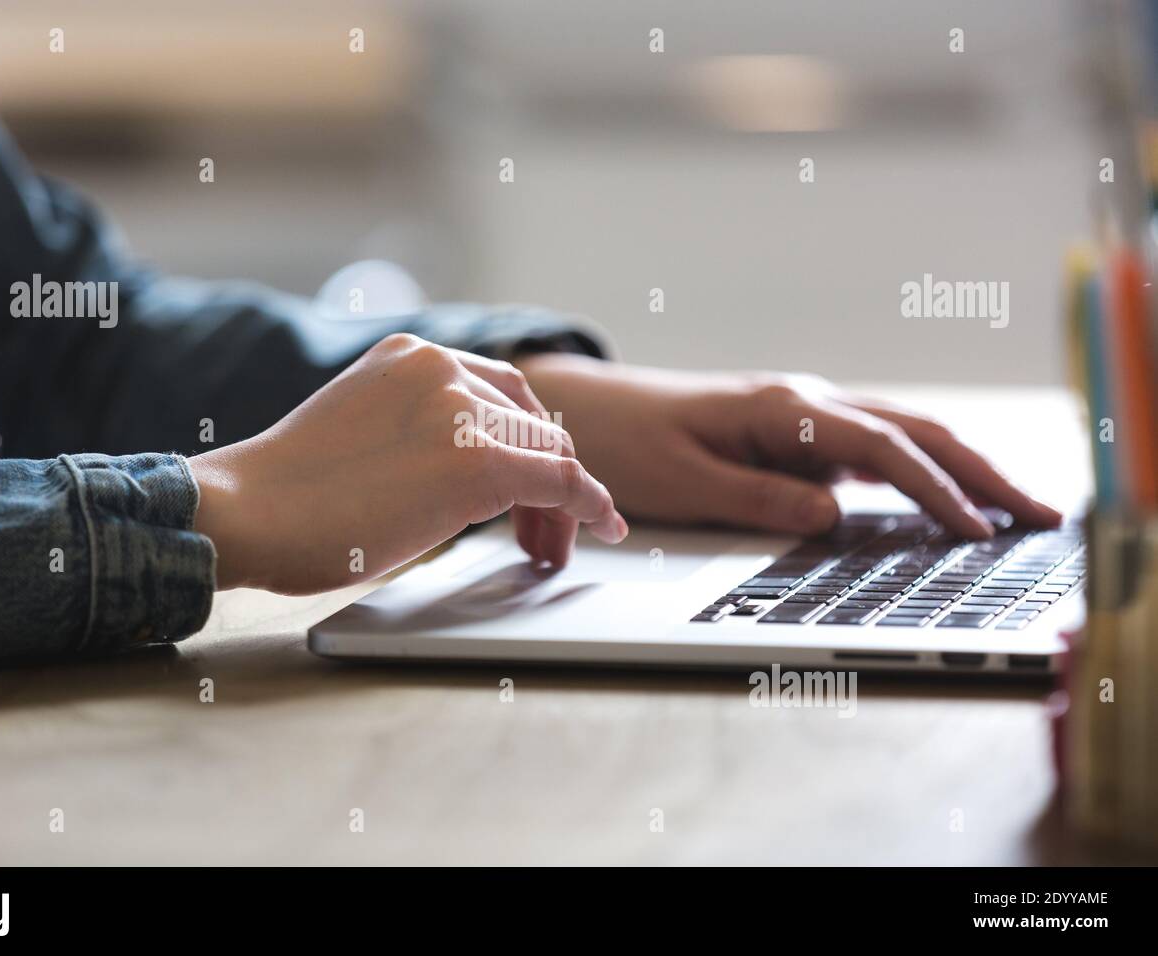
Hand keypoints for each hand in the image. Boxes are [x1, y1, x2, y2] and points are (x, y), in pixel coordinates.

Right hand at [190, 334, 626, 592]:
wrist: (246, 512)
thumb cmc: (286, 494)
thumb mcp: (361, 431)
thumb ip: (415, 429)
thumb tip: (458, 471)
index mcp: (411, 354)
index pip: (498, 392)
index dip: (525, 444)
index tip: (532, 488)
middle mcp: (441, 366)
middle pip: (531, 421)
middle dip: (546, 476)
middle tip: (541, 533)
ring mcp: (461, 408)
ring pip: (550, 452)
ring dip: (563, 503)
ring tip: (549, 552)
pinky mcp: (479, 460)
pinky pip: (563, 479)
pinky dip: (591, 505)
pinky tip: (603, 527)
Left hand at [516, 353, 1061, 538]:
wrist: (584, 409)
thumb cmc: (624, 441)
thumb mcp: (684, 483)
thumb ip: (759, 502)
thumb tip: (832, 519)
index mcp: (783, 409)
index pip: (882, 446)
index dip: (935, 488)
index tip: (977, 528)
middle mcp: (803, 404)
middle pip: (912, 431)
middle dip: (979, 471)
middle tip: (1039, 513)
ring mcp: (802, 417)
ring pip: (899, 436)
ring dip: (958, 468)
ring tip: (1012, 508)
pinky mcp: (792, 435)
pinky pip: (868, 451)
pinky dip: (915, 473)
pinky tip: (941, 500)